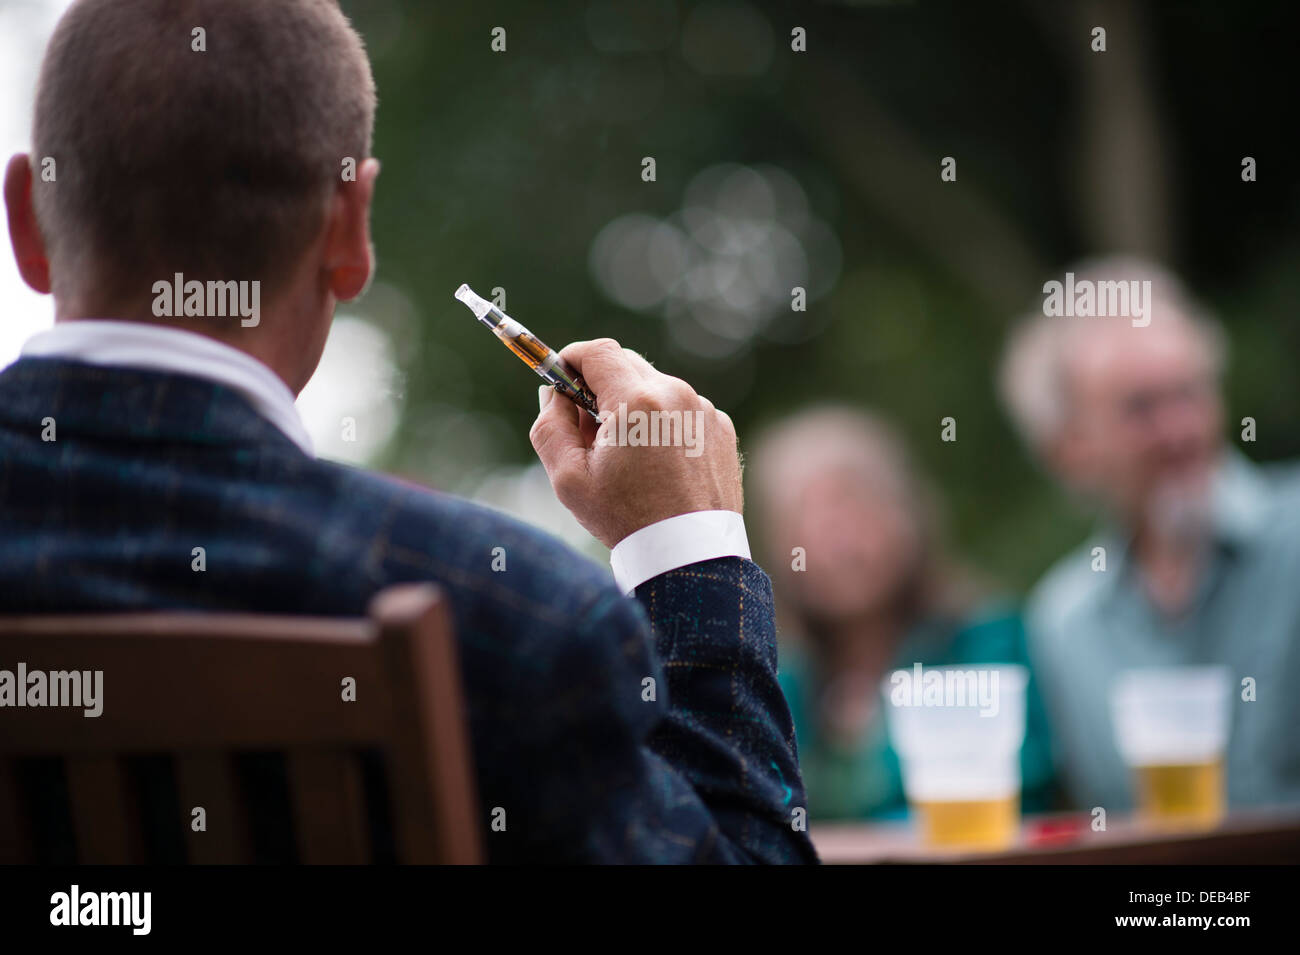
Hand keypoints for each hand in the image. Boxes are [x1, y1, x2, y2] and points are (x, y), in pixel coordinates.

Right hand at [529, 338, 742, 548]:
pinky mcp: (721, 427)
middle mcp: (676, 395)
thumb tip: (554, 394)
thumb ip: (550, 426)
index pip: (598, 351)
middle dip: (601, 387)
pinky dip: (664, 424)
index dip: (572, 358)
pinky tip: (659, 465)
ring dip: (635, 407)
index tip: (561, 377)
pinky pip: (682, 410)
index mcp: (637, 402)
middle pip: (626, 364)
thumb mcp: (568, 479)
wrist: (689, 552)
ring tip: (629, 457)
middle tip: (588, 427)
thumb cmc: (626, 519)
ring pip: (655, 387)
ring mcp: (704, 410)